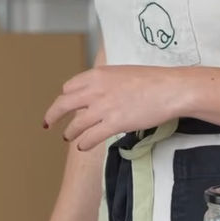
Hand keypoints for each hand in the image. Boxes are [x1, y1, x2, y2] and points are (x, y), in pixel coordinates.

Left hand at [44, 65, 188, 151]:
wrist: (172, 89)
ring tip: (68, 137)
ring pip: (76, 124)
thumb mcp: (122, 73)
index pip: (69, 87)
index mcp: (97, 75)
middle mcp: (95, 90)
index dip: (66, 97)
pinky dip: (84, 143)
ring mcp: (103, 107)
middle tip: (47, 123)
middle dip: (52, 115)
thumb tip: (98, 93)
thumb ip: (106, 83)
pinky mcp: (114, 123)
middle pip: (63, 104)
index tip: (67, 104)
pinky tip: (82, 146)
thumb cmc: (153, 81)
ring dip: (70, 133)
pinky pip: (90, 137)